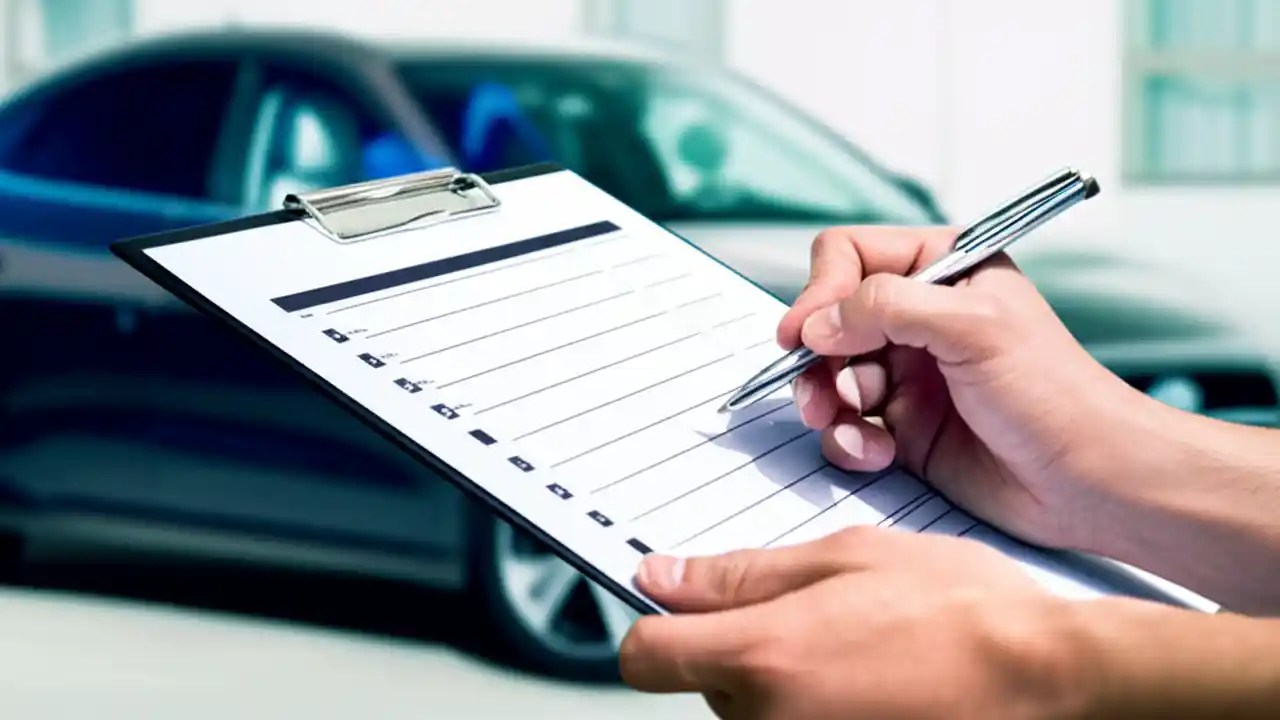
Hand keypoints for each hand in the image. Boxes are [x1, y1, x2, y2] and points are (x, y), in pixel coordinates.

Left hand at [620, 527, 1093, 719]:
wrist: (1048, 678)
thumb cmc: (963, 611)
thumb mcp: (844, 558)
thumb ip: (740, 574)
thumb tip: (665, 578)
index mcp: (764, 657)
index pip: (645, 657)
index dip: (654, 626)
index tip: (675, 610)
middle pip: (702, 684)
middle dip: (737, 648)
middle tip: (811, 618)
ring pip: (749, 714)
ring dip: (780, 683)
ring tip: (852, 653)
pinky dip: (814, 710)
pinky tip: (866, 686)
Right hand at [777, 226, 1150, 547]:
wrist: (1088, 481)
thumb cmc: (1053, 393)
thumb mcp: (973, 326)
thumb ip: (887, 307)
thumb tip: (817, 323)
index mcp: (942, 270)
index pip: (851, 256)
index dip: (821, 291)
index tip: (803, 334)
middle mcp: (918, 317)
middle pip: (828, 320)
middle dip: (817, 359)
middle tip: (819, 395)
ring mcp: (908, 374)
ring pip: (828, 376)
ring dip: (828, 403)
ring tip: (848, 426)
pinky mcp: (903, 428)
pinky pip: (846, 426)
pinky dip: (849, 441)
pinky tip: (880, 454)